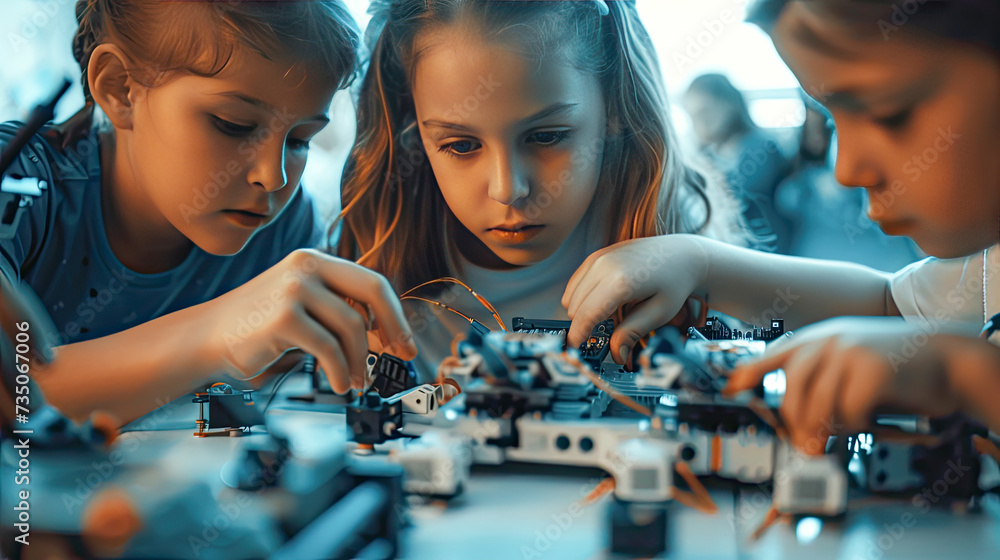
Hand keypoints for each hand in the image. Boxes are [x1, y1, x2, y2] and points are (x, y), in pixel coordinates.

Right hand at [205, 249, 416, 392]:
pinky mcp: (284, 317)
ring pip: (351, 326)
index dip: (395, 314)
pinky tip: (338, 385)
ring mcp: (294, 288)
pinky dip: (340, 372)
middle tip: (401, 356)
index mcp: (315, 260)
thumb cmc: (259, 328)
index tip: (404, 342)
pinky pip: (329, 348)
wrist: (205, 338)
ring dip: (360, 360)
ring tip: (356, 383)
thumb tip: (388, 335)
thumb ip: (339, 311)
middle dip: (394, 327)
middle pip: (372, 292)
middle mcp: (306, 266)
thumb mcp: (304, 308)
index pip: (372, 282)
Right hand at [562, 235, 704, 362]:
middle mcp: (604, 266)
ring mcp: (598, 258)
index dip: (577, 336)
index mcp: (620, 282)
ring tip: (610, 314)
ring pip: (570, 295)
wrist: (682, 254)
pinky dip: (583, 297)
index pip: (585, 315)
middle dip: (584, 325)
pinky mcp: (597, 255)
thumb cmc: (674, 283)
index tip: (576, 349)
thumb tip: (617, 355)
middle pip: (574, 307)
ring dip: (582, 310)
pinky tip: (605, 300)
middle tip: (605, 333)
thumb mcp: (659, 313)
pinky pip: (575, 283)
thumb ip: (632, 333)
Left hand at [722, 317, 985, 453]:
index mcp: (819, 337)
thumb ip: (820, 380)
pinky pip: (850, 411)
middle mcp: (830, 340)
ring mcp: (851, 352)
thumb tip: (791, 418)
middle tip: (802, 446)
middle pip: (791, 389)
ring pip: (818, 404)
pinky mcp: (873, 370)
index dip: (747, 373)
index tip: (729, 390)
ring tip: (835, 438)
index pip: (774, 355)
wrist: (948, 358)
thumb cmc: (896, 366)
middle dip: (794, 423)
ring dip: (826, 428)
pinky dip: (857, 424)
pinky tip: (870, 420)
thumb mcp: (849, 363)